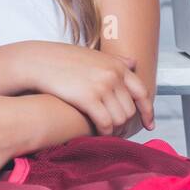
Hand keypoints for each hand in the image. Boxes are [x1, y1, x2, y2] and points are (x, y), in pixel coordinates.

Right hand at [12, 41, 153, 134]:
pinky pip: (106, 123)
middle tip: (118, 132)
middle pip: (130, 110)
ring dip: (115, 130)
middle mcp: (114, 75)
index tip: (149, 125)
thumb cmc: (64, 60)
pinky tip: (99, 133)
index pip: (142, 92)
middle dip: (125, 124)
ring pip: (120, 119)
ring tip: (107, 133)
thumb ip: (116, 60)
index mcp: (118, 65)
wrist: (40, 61)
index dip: (148, 112)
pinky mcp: (89, 98)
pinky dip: (105, 132)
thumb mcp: (94, 56)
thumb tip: (134, 62)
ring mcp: (102, 86)